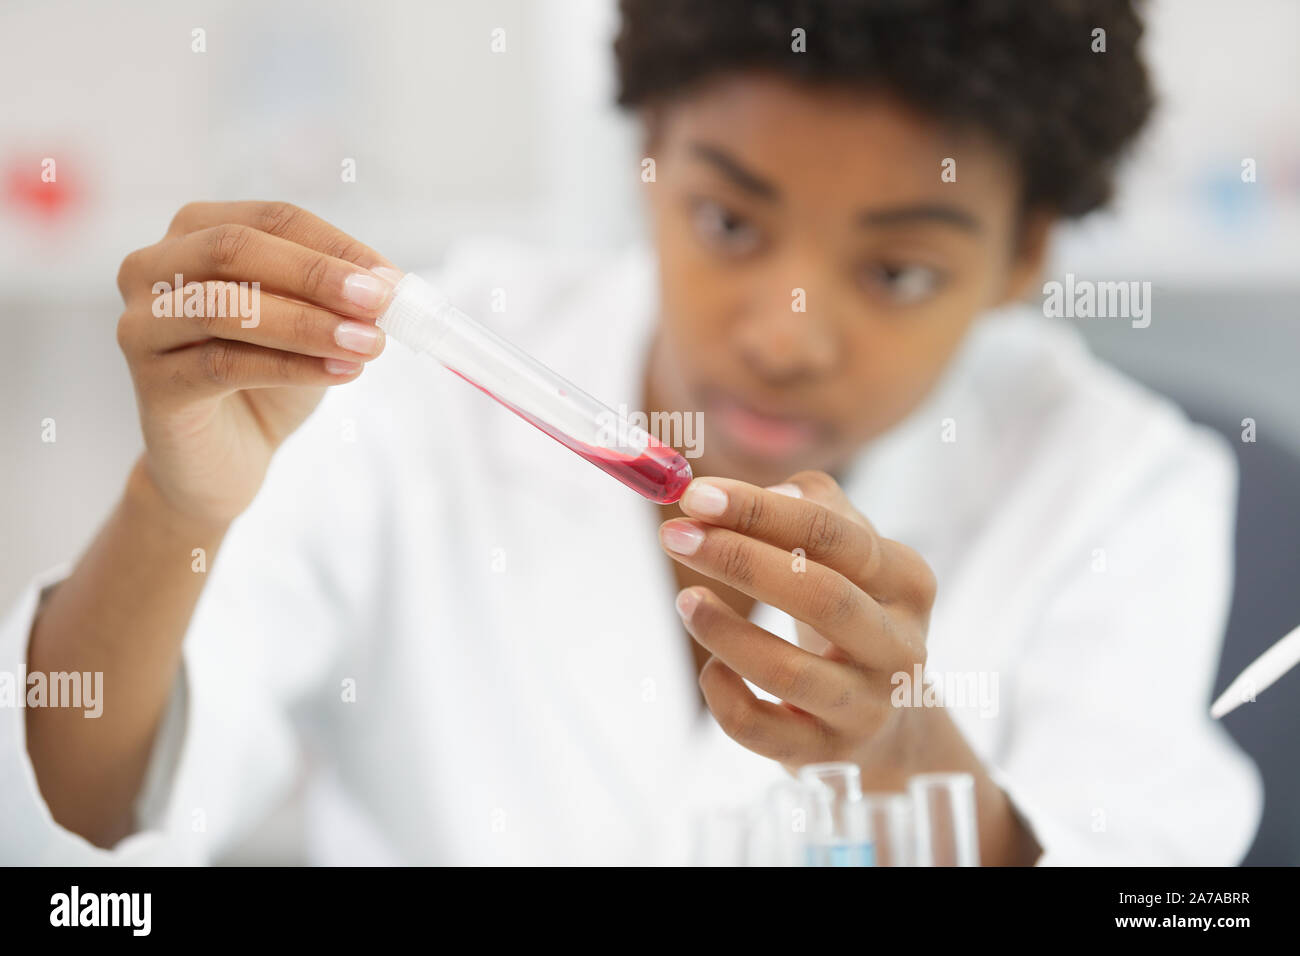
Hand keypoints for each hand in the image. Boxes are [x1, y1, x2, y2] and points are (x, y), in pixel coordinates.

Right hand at [115, 201, 397, 527]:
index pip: (272, 219)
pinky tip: (339, 373)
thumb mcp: (308, 326)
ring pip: (225, 306)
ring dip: (307, 323)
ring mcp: (143, 325)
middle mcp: (152, 267)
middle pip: (235, 248)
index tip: (390, 278)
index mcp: (194, 233)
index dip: (335, 245)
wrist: (225, 457)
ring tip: (366, 343)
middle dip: (316, 274)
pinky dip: (290, 366)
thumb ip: (334, 299)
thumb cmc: (267, 379)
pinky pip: (223, 365)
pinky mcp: (152, 383)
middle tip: (378, 302)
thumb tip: (386, 285)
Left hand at [658, 470, 937, 779]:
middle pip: (819, 594)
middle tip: (675, 535)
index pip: (832, 534)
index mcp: (907, 580)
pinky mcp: (827, 755)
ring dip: (724, 631)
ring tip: (685, 600)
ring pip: (788, 671)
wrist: (892, 722)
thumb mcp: (855, 559)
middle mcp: (898, 645)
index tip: (695, 495)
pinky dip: (723, 694)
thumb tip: (770, 493)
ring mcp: (866, 707)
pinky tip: (711, 667)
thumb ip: (818, 508)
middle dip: (738, 559)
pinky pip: (761, 730)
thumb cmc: (852, 616)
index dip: (758, 511)